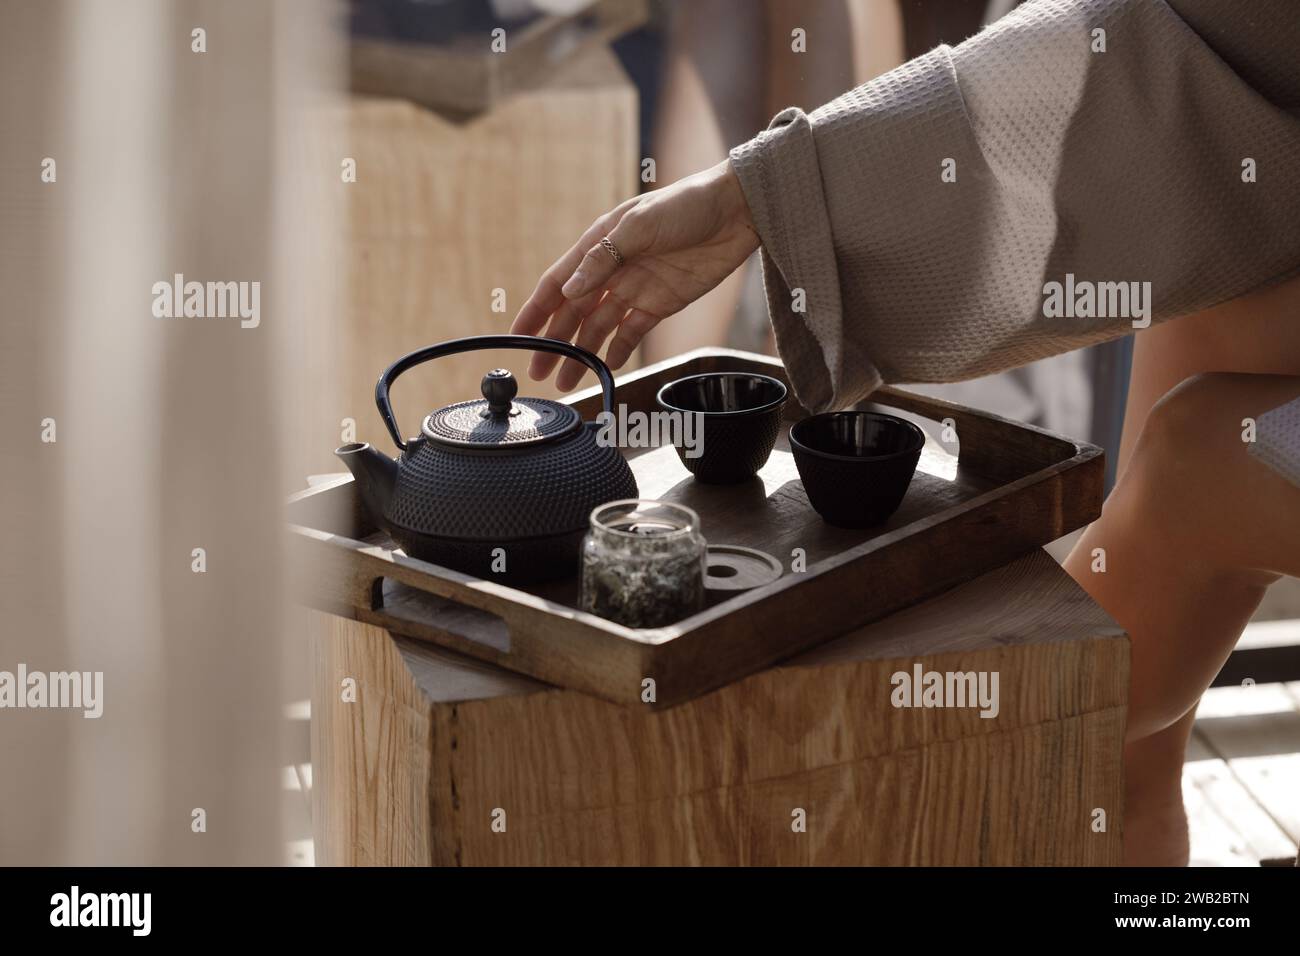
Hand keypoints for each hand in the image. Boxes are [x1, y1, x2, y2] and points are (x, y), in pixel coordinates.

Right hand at [510, 159, 759, 389]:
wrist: (736, 211)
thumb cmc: (687, 205)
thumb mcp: (640, 225)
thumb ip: (604, 259)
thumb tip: (569, 290)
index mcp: (599, 244)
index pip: (558, 283)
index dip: (536, 310)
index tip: (517, 336)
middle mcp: (612, 269)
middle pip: (573, 312)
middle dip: (554, 342)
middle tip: (538, 371)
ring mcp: (635, 288)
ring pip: (599, 327)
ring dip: (582, 353)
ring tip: (567, 380)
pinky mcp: (660, 303)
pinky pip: (632, 332)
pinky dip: (618, 349)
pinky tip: (605, 366)